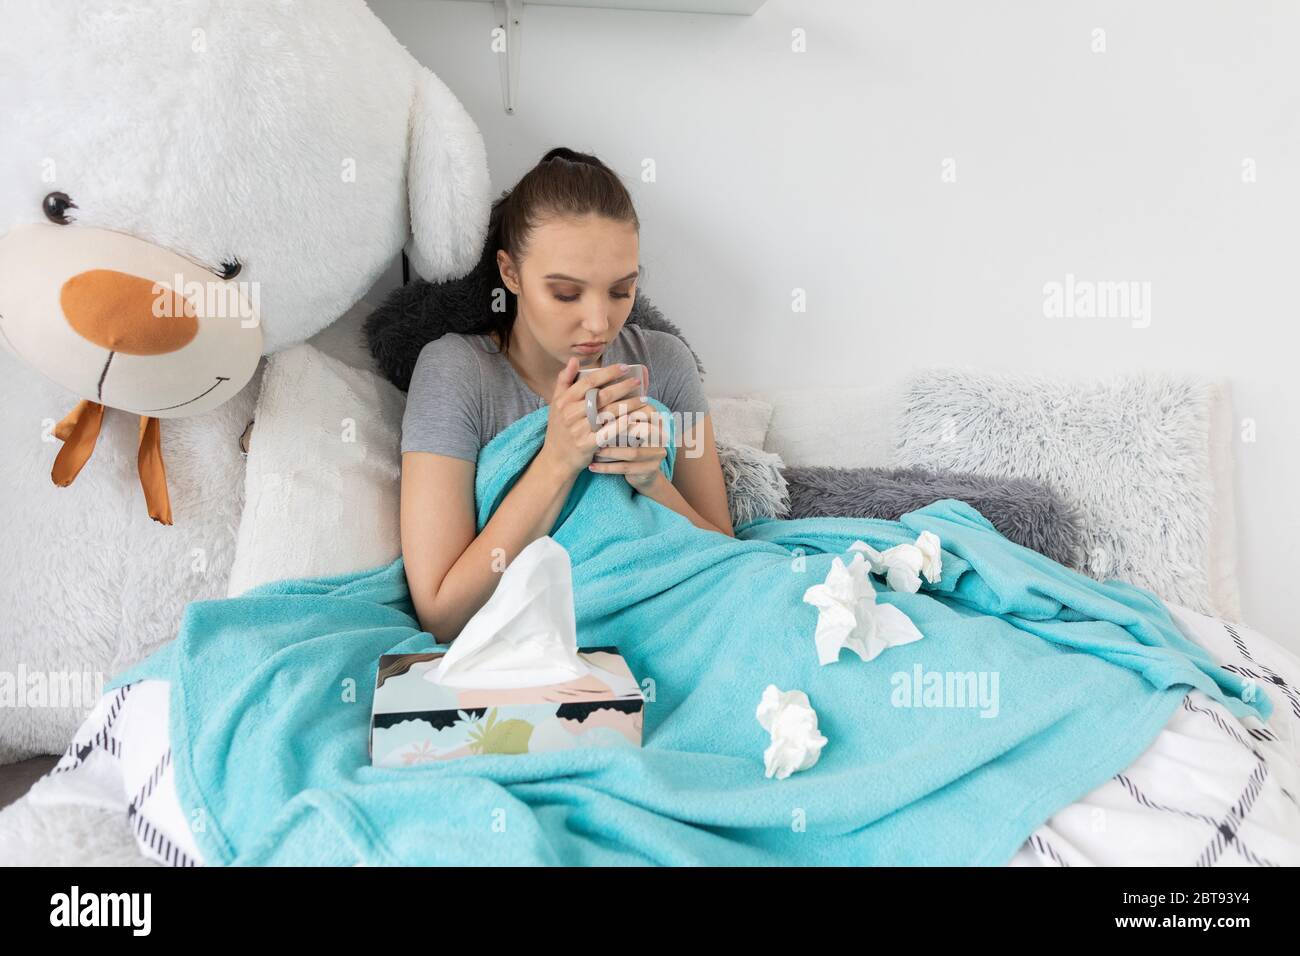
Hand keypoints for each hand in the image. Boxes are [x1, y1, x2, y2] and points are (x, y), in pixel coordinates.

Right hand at [538, 359, 652, 478]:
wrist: (555, 459)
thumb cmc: (559, 429)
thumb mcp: (556, 404)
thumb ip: (564, 381)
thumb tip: (574, 360)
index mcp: (564, 401)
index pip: (589, 381)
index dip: (608, 373)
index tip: (624, 367)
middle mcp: (570, 413)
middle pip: (601, 396)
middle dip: (622, 387)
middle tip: (637, 382)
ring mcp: (578, 430)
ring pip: (608, 413)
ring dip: (628, 405)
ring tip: (643, 399)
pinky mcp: (587, 445)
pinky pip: (607, 433)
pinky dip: (621, 425)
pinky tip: (634, 418)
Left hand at [585, 417, 667, 491]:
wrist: (642, 472)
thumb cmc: (628, 444)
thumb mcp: (624, 429)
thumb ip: (617, 418)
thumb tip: (595, 408)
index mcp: (656, 421)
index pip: (645, 411)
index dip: (624, 412)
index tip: (601, 415)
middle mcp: (661, 436)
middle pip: (641, 431)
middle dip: (616, 432)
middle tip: (595, 434)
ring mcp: (658, 454)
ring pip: (632, 452)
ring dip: (609, 452)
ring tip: (593, 452)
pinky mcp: (651, 469)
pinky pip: (625, 468)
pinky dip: (606, 467)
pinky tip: (592, 466)